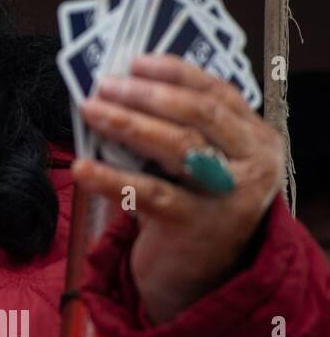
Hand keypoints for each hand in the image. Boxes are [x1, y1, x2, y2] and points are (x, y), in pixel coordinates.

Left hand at [71, 53, 283, 324]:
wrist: (198, 275)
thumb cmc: (191, 203)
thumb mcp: (198, 162)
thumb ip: (175, 127)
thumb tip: (120, 85)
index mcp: (256, 138)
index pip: (217, 92)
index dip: (174, 73)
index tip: (133, 61)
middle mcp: (253, 164)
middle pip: (199, 115)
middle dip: (147, 95)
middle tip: (103, 85)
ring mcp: (230, 197)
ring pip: (178, 148)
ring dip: (128, 124)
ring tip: (90, 110)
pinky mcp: (198, 228)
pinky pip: (150, 195)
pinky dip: (112, 179)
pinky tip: (81, 169)